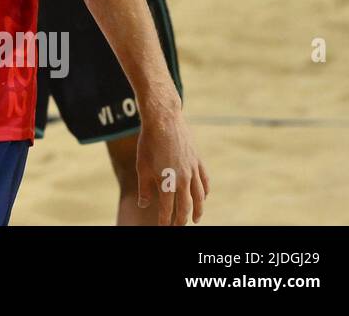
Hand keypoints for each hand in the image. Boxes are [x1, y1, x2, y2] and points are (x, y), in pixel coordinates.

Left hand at [135, 94, 208, 224]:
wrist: (164, 119)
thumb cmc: (149, 143)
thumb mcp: (142, 166)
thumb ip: (145, 188)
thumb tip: (145, 204)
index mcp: (168, 181)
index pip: (167, 208)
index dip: (165, 220)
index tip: (164, 228)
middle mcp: (184, 178)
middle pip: (186, 205)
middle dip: (182, 219)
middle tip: (179, 227)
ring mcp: (193, 169)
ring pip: (200, 195)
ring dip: (198, 209)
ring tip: (196, 218)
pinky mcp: (197, 160)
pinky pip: (205, 180)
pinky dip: (206, 190)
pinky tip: (205, 196)